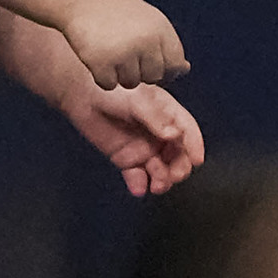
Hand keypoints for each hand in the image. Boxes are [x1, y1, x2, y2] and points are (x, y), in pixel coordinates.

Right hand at [54, 0, 186, 89]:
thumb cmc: (117, 12)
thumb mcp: (148, 21)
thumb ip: (166, 45)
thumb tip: (184, 70)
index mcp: (161, 29)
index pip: (175, 65)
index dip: (164, 69)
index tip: (149, 63)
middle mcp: (146, 41)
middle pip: (153, 77)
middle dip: (140, 72)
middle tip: (124, 53)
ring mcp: (124, 52)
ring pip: (131, 83)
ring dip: (120, 75)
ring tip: (110, 52)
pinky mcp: (102, 62)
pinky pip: (109, 85)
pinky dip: (102, 76)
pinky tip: (97, 57)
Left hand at [60, 80, 203, 196]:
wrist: (81, 96)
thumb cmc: (112, 90)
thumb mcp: (138, 100)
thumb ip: (156, 119)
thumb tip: (174, 136)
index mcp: (167, 115)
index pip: (187, 132)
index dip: (194, 146)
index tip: (197, 160)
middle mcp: (159, 134)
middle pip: (178, 156)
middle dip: (179, 168)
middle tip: (173, 176)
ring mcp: (143, 148)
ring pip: (161, 170)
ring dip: (162, 180)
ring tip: (156, 185)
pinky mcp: (126, 159)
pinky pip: (137, 176)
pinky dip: (139, 184)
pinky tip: (138, 188)